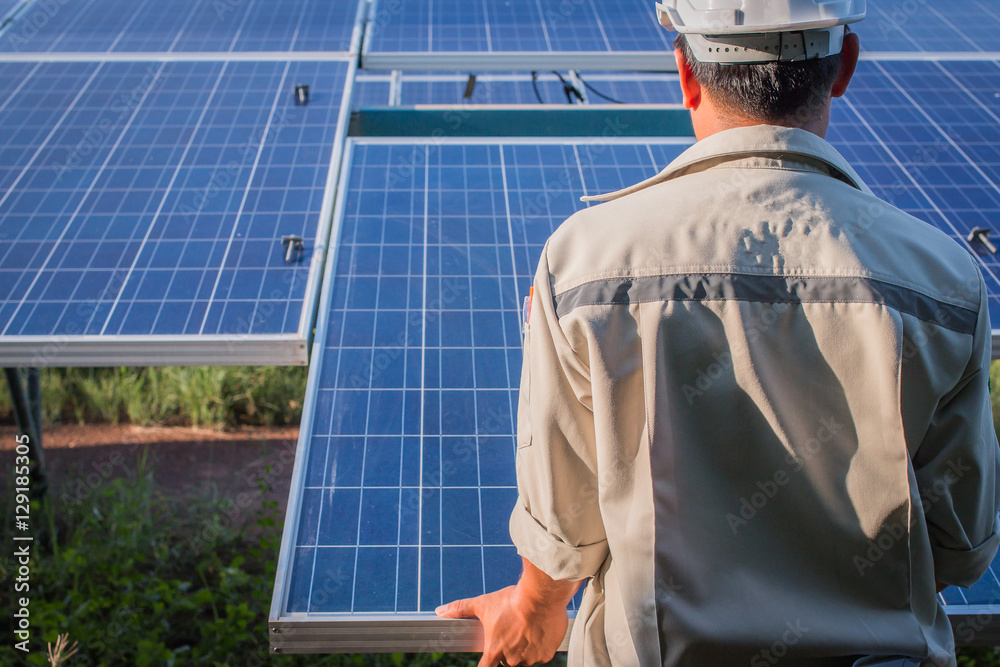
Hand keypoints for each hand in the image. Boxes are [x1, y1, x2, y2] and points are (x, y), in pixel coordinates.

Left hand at [436, 584, 568, 666]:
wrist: (540, 596)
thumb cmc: (511, 601)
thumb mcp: (483, 603)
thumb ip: (460, 609)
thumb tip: (440, 611)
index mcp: (494, 650)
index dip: (486, 663)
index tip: (487, 659)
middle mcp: (512, 659)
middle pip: (507, 661)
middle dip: (508, 648)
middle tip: (512, 629)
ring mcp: (530, 658)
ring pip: (525, 658)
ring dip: (525, 647)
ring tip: (526, 626)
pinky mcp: (546, 654)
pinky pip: (542, 654)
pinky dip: (540, 645)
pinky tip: (539, 629)